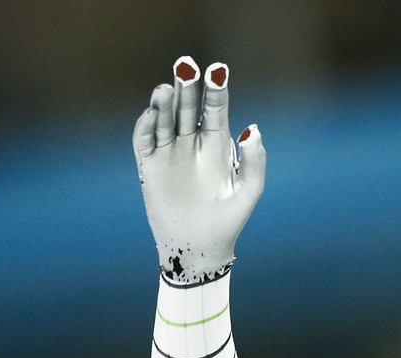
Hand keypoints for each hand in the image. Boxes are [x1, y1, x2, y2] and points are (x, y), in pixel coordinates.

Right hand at [133, 56, 264, 283]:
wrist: (202, 248)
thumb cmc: (229, 221)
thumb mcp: (248, 193)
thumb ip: (254, 163)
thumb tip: (253, 129)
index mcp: (217, 145)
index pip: (216, 110)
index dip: (217, 91)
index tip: (218, 69)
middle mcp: (192, 143)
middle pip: (188, 107)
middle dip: (187, 87)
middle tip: (185, 65)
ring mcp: (169, 153)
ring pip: (164, 120)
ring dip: (164, 103)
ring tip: (166, 88)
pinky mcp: (149, 166)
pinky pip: (145, 141)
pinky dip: (147, 126)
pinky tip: (152, 114)